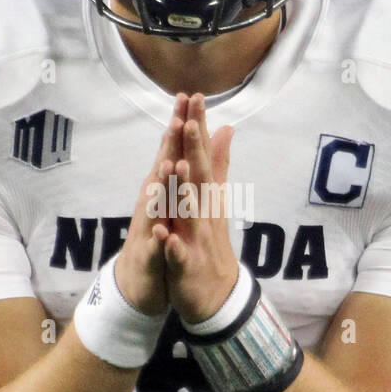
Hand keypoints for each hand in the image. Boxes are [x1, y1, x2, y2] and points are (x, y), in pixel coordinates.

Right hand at [113, 93, 185, 315]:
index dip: (181, 126)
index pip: (173, 152)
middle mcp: (153, 204)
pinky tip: (161, 233)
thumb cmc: (159, 237)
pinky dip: (158, 241)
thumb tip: (191, 138)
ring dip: (160, 189)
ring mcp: (149, 230)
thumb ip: (182, 169)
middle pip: (161, 171)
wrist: (141, 281)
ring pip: (155, 207)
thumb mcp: (175, 202)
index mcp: (163, 191)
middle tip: (177, 119)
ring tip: (168, 168)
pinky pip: (154, 249)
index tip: (190, 97)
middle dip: (168, 147)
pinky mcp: (151, 258)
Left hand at [159, 93, 240, 323]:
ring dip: (184, 191)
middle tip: (189, 120)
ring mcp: (196, 239)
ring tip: (178, 167)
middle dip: (194, 150)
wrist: (216, 294)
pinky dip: (172, 245)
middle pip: (199, 177)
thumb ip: (218, 164)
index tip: (195, 98)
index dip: (198, 129)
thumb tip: (226, 128)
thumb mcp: (214, 200)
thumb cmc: (209, 241)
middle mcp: (203, 213)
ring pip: (189, 213)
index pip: (202, 156)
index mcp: (205, 196)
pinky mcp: (187, 265)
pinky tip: (164, 235)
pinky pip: (178, 254)